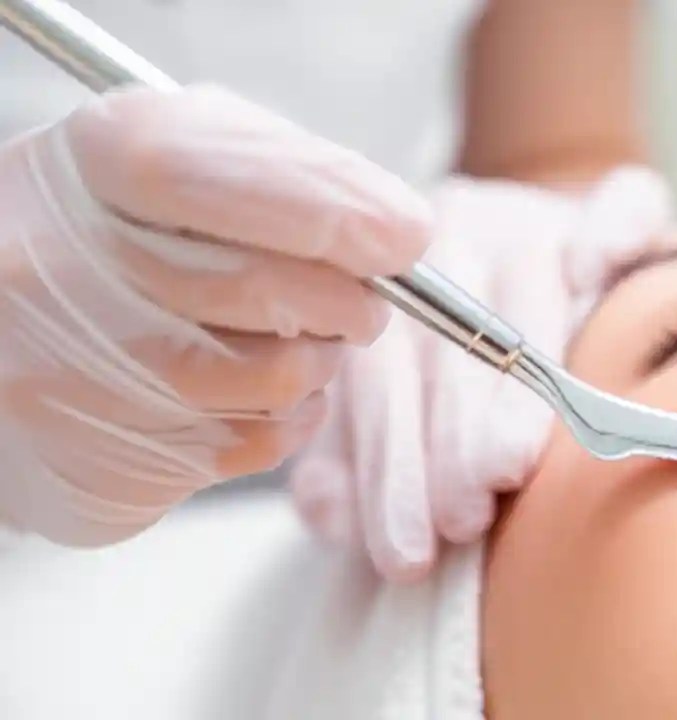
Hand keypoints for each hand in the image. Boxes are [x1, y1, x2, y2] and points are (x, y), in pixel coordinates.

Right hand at [0, 85, 431, 544]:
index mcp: (80, 164)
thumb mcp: (182, 156)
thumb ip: (279, 173)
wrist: (8, 329)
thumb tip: (395, 232)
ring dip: (322, 361)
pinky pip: (252, 446)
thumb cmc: (118, 228)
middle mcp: (47, 270)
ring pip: (271, 380)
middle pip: (255, 287)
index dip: (322, 204)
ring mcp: (59, 380)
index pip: (203, 174)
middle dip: (350, 298)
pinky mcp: (91, 467)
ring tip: (300, 336)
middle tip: (369, 300)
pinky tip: (256, 385)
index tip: (405, 234)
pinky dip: (289, 415)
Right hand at [288, 168, 672, 580]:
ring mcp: (367, 300)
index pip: (505, 323)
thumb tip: (592, 262)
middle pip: (429, 363)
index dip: (506, 401)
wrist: (513, 230)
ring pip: (365, 394)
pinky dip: (324, 471)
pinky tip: (341, 525)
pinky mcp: (325, 350)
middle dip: (443, 451)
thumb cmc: (578, 248)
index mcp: (499, 230)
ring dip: (385, 479)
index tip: (510, 469)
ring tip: (408, 555)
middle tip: (462, 522)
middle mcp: (427, 259)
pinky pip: (315, 413)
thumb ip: (623, 221)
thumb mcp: (619, 213)